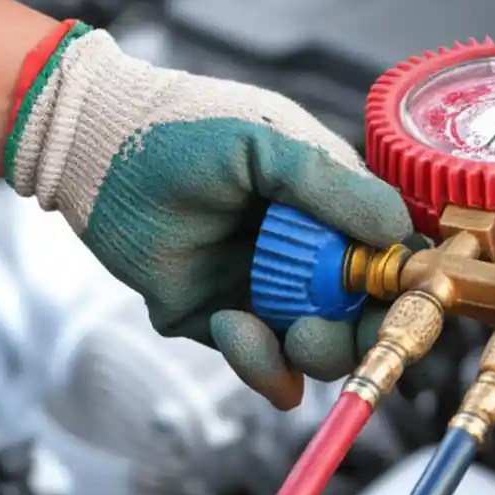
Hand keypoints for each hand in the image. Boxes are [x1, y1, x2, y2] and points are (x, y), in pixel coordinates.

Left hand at [4, 22, 411, 407]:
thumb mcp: (267, 142)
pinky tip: (233, 329)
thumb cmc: (185, 129)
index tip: (399, 300)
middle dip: (356, 334)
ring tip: (275, 327)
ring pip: (320, 349)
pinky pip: (264, 365)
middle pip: (366, 316)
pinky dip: (260, 364)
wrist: (92, 151)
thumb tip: (397, 232)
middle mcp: (311, 253)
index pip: (391, 256)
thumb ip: (333, 186)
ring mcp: (270, 290)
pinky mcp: (224, 321)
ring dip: (310, 349)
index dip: (402, 285)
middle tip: (320, 329)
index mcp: (334, 205)